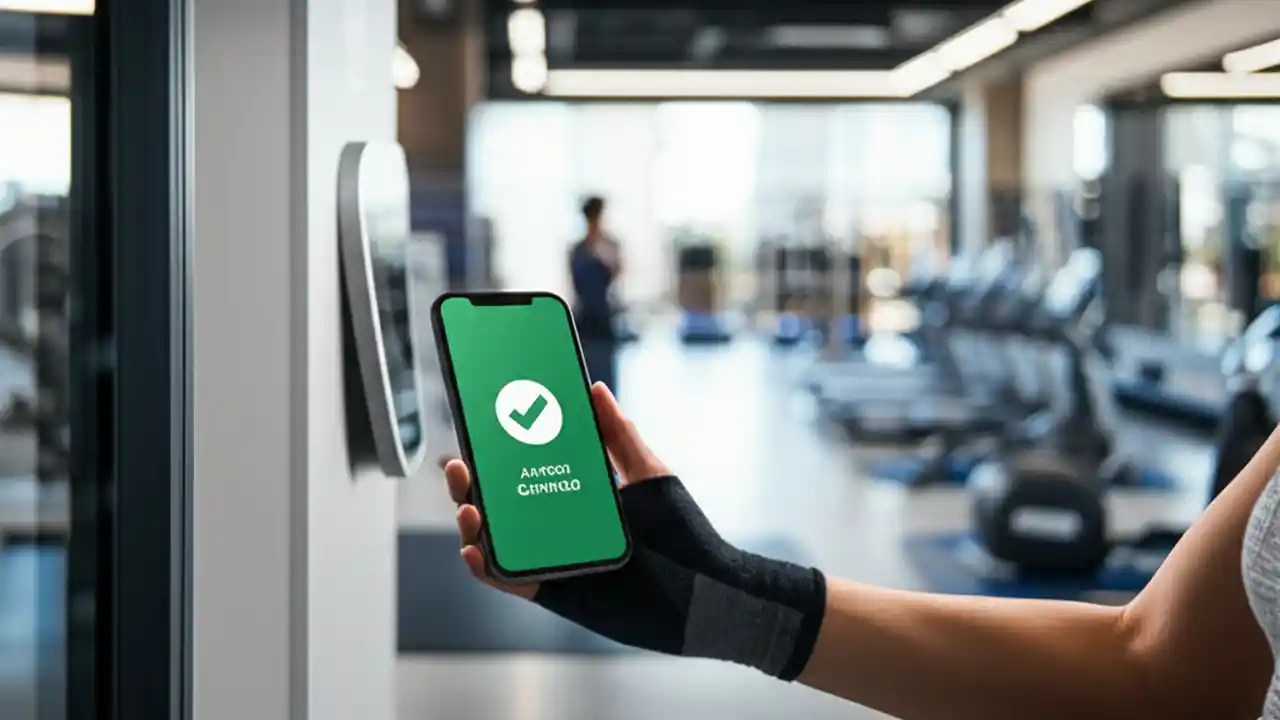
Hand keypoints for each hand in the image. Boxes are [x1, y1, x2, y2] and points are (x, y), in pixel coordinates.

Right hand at [442, 383, 824, 678]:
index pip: (528, 468)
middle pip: (502, 502)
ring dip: (471, 520)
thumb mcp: (650, 474)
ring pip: (497, 538)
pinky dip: (486, 565)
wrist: (706, 592)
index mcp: (579, 495)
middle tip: (459, 463)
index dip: (498, 451)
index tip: (478, 425)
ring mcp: (554, 558)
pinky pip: (508, 579)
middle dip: (472, 483)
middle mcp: (560, 526)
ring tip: (466, 503)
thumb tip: (594, 389)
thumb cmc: (686, 533)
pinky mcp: (554, 592)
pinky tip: (474, 547)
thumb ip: (620, 435)